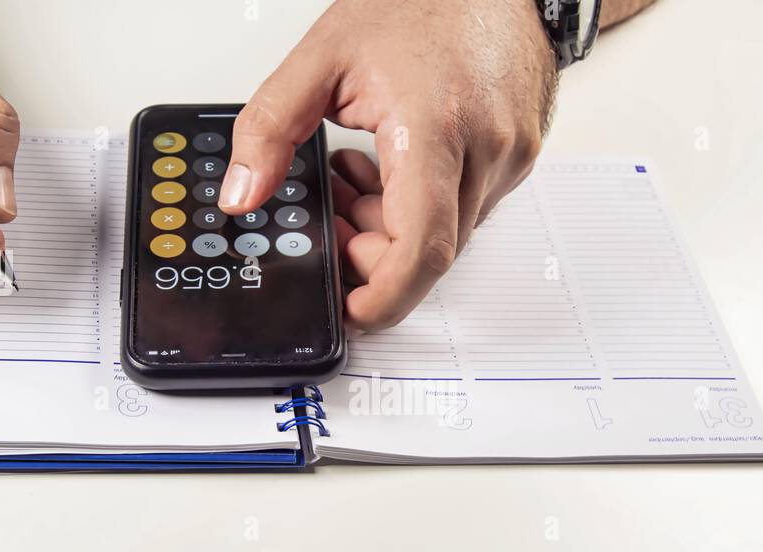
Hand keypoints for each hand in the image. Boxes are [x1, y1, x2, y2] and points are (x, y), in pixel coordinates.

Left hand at [220, 0, 557, 329]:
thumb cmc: (426, 1)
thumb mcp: (324, 56)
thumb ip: (270, 128)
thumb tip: (243, 194)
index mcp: (435, 127)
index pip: (419, 248)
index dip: (384, 296)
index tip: (351, 309)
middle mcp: (485, 151)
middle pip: (427, 252)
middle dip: (372, 253)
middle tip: (335, 216)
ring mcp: (509, 157)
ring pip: (447, 236)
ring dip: (394, 229)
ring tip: (360, 174)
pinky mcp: (518, 158)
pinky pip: (466, 210)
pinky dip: (422, 207)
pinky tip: (394, 168)